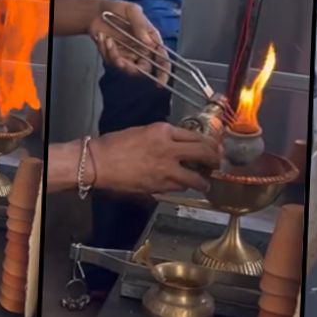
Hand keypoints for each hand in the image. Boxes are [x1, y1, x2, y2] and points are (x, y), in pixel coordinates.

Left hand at [88, 0, 170, 84]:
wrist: (96, 11)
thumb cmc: (117, 8)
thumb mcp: (132, 10)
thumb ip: (140, 24)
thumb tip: (148, 41)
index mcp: (151, 40)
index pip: (162, 59)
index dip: (163, 72)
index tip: (160, 82)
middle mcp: (142, 50)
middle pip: (143, 69)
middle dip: (131, 69)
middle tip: (121, 61)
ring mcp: (128, 55)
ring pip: (126, 68)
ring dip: (114, 56)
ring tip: (107, 40)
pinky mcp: (114, 57)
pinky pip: (111, 62)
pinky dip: (105, 50)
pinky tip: (102, 37)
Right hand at [89, 123, 219, 194]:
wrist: (98, 162)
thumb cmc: (114, 145)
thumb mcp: (142, 131)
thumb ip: (163, 137)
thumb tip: (178, 144)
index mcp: (163, 130)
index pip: (195, 135)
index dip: (208, 143)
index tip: (213, 147)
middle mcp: (169, 147)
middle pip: (203, 152)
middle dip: (214, 159)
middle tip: (218, 163)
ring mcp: (165, 168)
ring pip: (195, 176)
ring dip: (203, 180)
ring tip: (205, 182)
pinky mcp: (159, 185)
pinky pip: (179, 187)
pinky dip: (183, 187)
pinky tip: (183, 186)